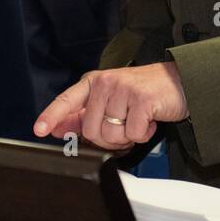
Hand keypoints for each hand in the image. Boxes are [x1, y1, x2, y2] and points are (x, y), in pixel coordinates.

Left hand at [33, 62, 187, 151]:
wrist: (180, 83)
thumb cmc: (144, 94)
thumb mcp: (111, 100)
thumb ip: (84, 114)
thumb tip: (58, 127)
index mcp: (94, 82)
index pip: (67, 100)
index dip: (51, 116)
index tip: (39, 130)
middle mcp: (105, 82)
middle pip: (91, 130)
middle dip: (109, 138)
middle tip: (125, 126)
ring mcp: (123, 89)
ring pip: (111, 134)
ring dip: (127, 137)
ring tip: (138, 120)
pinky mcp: (141, 99)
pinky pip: (133, 134)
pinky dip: (143, 135)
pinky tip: (150, 120)